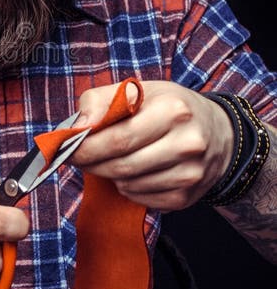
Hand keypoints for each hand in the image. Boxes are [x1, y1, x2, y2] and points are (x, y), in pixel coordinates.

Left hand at [70, 80, 234, 211]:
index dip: (87, 147)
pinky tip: (133, 171)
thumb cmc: (171, 107)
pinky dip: (127, 187)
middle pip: (121, 165)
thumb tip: (77, 126)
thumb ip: (102, 100)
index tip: (68, 147)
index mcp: (173, 111)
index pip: (118, 138)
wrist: (219, 133)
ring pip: (127, 185)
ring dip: (109, 174)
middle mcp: (186, 144)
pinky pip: (140, 198)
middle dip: (91, 163)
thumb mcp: (140, 90)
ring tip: (111, 158)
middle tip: (78, 156)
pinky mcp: (185, 198)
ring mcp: (189, 175)